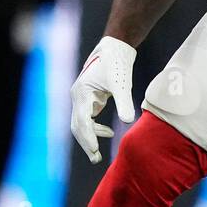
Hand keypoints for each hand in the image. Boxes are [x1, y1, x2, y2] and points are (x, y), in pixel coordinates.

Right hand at [70, 36, 136, 163]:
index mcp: (82, 93)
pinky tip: (109, 132)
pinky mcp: (89, 97)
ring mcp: (82, 97)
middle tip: (96, 159)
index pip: (81, 122)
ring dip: (90, 136)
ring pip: (81, 122)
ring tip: (99, 151)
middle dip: (86, 142)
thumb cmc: (117, 64)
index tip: (95, 151)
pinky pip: (88, 117)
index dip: (88, 138)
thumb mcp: (122, 85)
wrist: (115, 48)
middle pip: (77, 125)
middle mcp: (78, 96)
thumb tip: (128, 122)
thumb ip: (124, 103)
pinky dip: (95, 127)